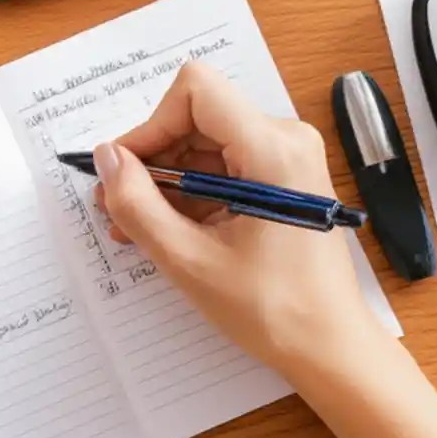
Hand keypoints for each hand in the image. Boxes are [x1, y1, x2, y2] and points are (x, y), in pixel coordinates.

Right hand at [94, 62, 385, 380]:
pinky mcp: (284, 180)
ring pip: (206, 145)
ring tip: (133, 226)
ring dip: (166, 182)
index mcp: (273, 150)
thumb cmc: (272, 310)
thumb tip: (106, 158)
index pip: (195, 91)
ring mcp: (287, 159)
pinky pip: (225, 167)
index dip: (150, 126)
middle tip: (116, 204)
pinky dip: (190, 194)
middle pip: (198, 117)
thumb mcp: (189, 261)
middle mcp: (286, 140)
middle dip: (152, 158)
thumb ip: (139, 205)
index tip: (125, 172)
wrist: (330, 346)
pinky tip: (164, 230)